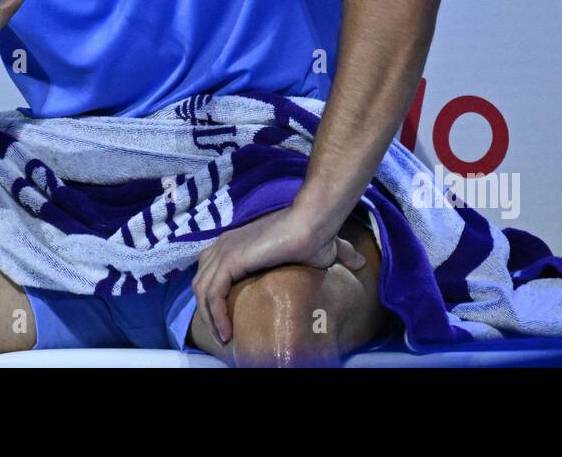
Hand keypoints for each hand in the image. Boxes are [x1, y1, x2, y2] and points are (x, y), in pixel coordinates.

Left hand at [191, 205, 365, 344]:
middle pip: (201, 282)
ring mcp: (225, 250)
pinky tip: (226, 331)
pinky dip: (215, 314)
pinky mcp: (231, 259)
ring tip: (224, 337)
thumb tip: (360, 262)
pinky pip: (212, 293)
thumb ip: (337, 256)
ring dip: (210, 317)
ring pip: (202, 290)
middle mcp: (224, 244)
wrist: (315, 223)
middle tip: (223, 334)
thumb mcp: (324, 252)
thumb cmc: (318, 236)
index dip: (213, 297)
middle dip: (207, 311)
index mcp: (235, 242)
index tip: (225, 322)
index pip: (210, 271)